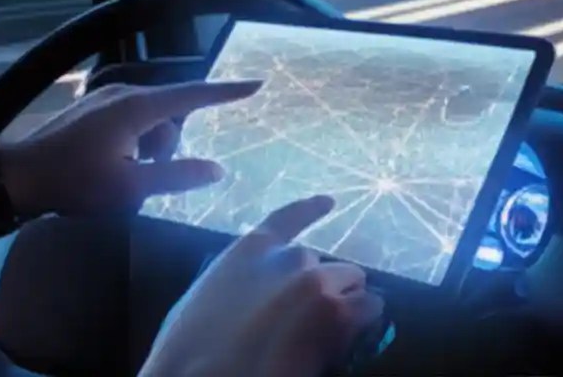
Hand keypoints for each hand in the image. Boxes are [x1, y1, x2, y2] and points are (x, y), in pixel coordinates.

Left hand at [0, 79, 261, 217]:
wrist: (15, 177)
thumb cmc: (74, 182)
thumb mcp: (131, 187)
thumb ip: (177, 175)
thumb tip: (218, 170)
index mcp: (138, 107)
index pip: (194, 95)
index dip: (227, 92)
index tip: (257, 84)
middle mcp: (125, 93)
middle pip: (171, 115)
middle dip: (167, 147)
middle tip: (141, 178)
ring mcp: (105, 98)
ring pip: (150, 121)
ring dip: (148, 149)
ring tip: (120, 178)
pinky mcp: (91, 109)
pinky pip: (131, 121)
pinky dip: (133, 143)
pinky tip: (110, 167)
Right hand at [140, 195, 384, 376]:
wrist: (205, 376)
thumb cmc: (192, 347)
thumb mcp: (208, 296)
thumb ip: (242, 281)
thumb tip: (259, 293)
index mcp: (252, 249)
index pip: (289, 218)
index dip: (311, 209)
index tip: (329, 202)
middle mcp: (290, 257)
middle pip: (328, 265)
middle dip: (326, 287)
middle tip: (314, 319)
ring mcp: (318, 281)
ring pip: (353, 284)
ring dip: (347, 302)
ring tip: (330, 331)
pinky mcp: (339, 312)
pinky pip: (370, 308)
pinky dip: (365, 321)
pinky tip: (353, 336)